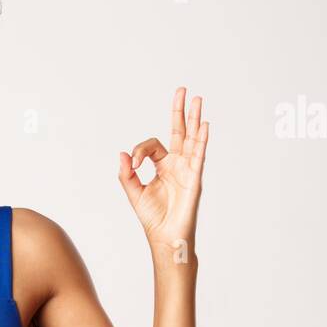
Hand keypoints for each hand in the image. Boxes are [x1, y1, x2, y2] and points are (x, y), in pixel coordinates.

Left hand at [118, 86, 208, 250]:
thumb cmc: (153, 218)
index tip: (133, 164)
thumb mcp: (133, 192)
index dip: (140, 150)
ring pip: (192, 138)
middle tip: (182, 90)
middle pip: (179, 132)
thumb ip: (126, 173)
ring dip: (194, 119)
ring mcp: (187, 169)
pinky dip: (200, 140)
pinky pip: (198, 155)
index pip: (153, 145)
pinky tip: (203, 124)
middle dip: (180, 111)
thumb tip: (122, 153)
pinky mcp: (194, 178)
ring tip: (197, 99)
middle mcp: (177, 164)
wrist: (165, 236)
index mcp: (162, 166)